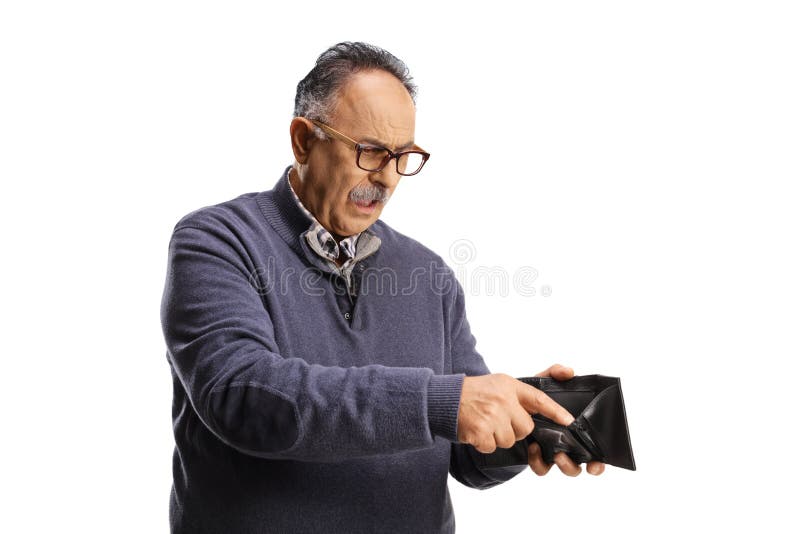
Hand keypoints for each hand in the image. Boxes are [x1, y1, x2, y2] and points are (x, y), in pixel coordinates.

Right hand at [457, 372, 573, 453]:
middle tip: (498, 420)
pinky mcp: (480, 431)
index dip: (555, 411)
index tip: (567, 420)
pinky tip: (476, 431)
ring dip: (497, 437)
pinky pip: (492, 447)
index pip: (538, 399)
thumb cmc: (475, 392)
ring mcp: (491, 416)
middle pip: (525, 428)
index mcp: (509, 386)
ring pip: (509, 440)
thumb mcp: (501, 383)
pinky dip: (484, 443)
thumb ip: (527, 389)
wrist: (444, 399)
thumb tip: (566, 372)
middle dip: (515, 429)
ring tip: (485, 423)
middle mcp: (502, 400)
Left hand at [527, 364, 605, 476]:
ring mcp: (553, 451)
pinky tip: (534, 448)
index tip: (598, 461)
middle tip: (586, 464)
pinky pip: (542, 468)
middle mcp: (567, 442)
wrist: (502, 406)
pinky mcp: (537, 457)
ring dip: (566, 465)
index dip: (599, 459)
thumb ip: (554, 374)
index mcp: (574, 427)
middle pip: (585, 462)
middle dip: (590, 466)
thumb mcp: (541, 383)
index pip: (594, 446)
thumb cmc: (529, 397)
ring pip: (567, 468)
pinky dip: (539, 461)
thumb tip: (568, 371)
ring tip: (558, 455)